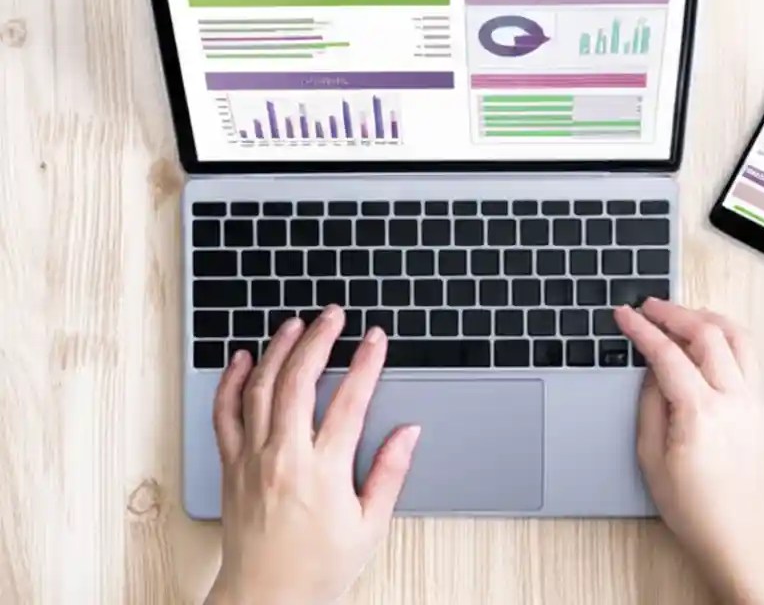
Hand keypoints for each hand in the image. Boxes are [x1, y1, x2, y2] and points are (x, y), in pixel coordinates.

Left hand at [207, 306, 419, 604]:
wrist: (264, 598)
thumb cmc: (317, 569)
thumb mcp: (369, 526)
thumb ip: (389, 474)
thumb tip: (408, 433)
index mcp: (324, 471)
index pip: (350, 401)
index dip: (366, 363)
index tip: (375, 338)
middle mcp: (284, 457)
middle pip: (300, 381)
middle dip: (319, 339)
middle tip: (333, 316)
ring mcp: (252, 459)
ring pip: (261, 388)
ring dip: (279, 350)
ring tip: (295, 324)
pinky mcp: (231, 466)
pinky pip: (225, 414)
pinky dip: (232, 382)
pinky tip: (245, 359)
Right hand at [617, 299, 763, 604]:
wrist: (747, 539)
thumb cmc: (699, 512)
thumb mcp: (653, 462)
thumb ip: (650, 408)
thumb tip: (651, 373)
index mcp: (701, 412)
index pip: (668, 354)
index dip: (642, 329)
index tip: (624, 315)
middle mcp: (734, 398)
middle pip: (707, 332)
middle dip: (675, 312)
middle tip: (649, 306)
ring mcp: (753, 401)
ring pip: (737, 336)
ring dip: (707, 317)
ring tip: (682, 314)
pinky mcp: (762, 408)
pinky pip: (748, 356)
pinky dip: (727, 336)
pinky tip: (710, 340)